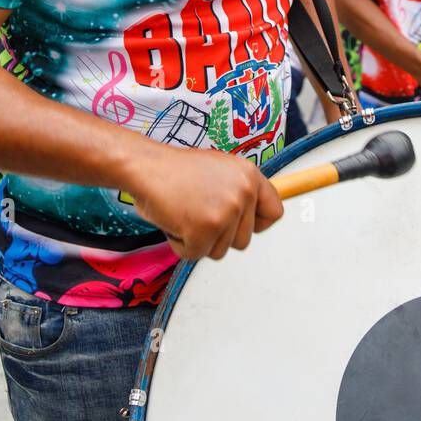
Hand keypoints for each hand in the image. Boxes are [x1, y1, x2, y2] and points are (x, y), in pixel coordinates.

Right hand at [125, 145, 283, 261]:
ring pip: (220, 250)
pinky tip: (174, 221)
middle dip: (218, 235)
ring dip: (199, 240)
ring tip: (184, 213)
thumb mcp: (219, 172)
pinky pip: (196, 254)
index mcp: (249, 175)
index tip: (240, 225)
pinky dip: (181, 245)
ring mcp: (227, 211)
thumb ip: (238, 192)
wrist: (146, 166)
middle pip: (244, 240)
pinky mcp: (206, 228)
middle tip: (196, 212)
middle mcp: (244, 192)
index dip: (257, 224)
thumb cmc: (175, 171)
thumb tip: (250, 219)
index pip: (274, 212)